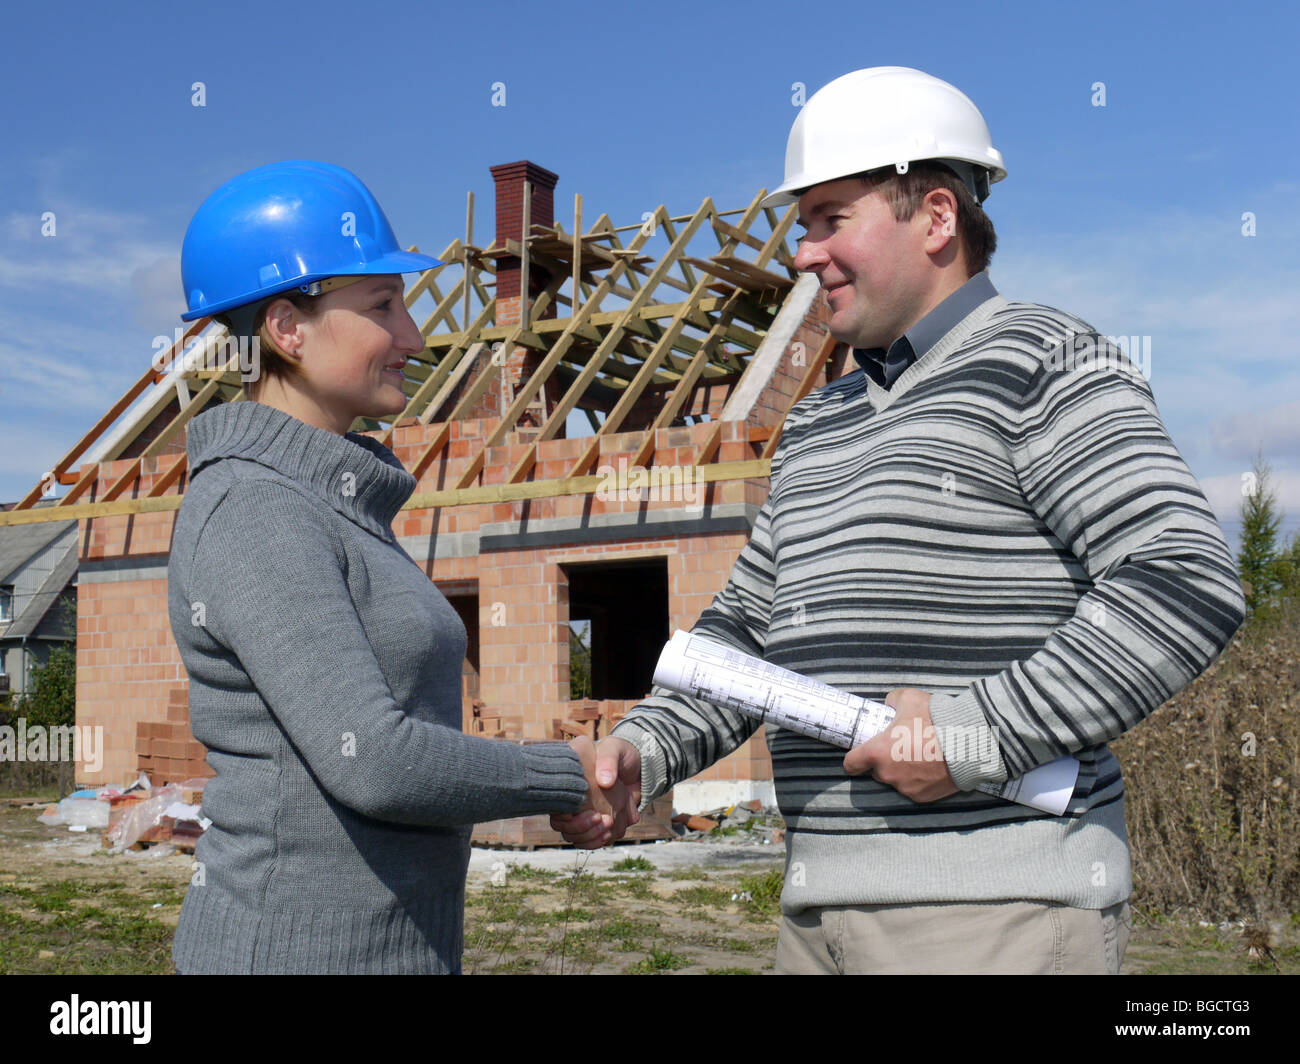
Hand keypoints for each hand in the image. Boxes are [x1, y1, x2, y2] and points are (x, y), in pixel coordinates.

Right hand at [551, 736, 641, 847]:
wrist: (637, 765)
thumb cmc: (619, 752)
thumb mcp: (613, 749)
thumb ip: (608, 761)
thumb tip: (604, 782)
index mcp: (569, 783)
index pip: (556, 806)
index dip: (562, 816)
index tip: (576, 813)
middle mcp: (573, 801)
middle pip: (564, 827)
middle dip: (580, 828)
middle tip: (600, 817)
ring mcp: (585, 814)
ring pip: (577, 837)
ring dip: (590, 836)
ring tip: (608, 824)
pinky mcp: (598, 822)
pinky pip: (592, 840)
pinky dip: (599, 840)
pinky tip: (609, 832)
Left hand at [843, 688, 957, 801]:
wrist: (967, 742)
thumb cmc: (934, 719)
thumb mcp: (908, 698)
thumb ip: (893, 701)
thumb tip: (890, 705)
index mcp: (877, 752)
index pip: (852, 764)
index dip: (854, 759)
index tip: (860, 755)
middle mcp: (887, 774)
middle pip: (877, 771)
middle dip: (885, 761)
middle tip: (902, 747)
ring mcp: (905, 788)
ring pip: (897, 780)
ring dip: (903, 771)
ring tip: (921, 755)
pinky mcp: (923, 797)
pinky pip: (915, 788)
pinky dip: (920, 780)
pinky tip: (932, 766)